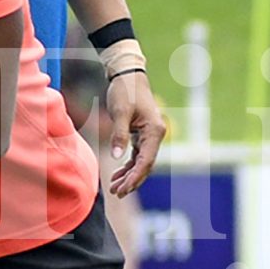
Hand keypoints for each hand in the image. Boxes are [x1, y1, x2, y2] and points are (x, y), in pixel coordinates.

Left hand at [102, 70, 167, 195]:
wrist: (127, 75)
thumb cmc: (125, 91)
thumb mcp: (120, 111)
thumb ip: (119, 134)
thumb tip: (117, 157)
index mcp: (154, 131)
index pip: (146, 161)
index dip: (135, 177)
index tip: (122, 189)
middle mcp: (155, 135)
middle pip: (145, 165)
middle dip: (132, 181)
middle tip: (116, 193)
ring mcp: (150, 136)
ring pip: (141, 162)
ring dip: (129, 175)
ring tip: (114, 188)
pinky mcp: (142, 135)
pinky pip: (137, 155)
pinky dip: (127, 166)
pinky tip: (117, 174)